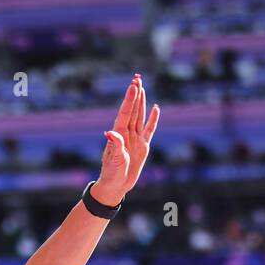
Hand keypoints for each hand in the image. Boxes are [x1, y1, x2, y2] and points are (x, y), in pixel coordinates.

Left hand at [91, 74, 159, 204]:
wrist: (116, 186)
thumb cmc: (112, 174)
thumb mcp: (114, 160)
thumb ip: (115, 146)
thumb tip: (109, 132)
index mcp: (119, 135)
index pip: (126, 112)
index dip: (130, 98)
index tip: (133, 84)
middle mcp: (127, 134)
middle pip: (133, 110)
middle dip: (135, 94)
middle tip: (137, 78)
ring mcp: (135, 139)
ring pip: (139, 116)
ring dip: (141, 102)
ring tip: (141, 87)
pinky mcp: (143, 146)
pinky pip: (149, 129)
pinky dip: (153, 119)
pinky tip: (156, 108)